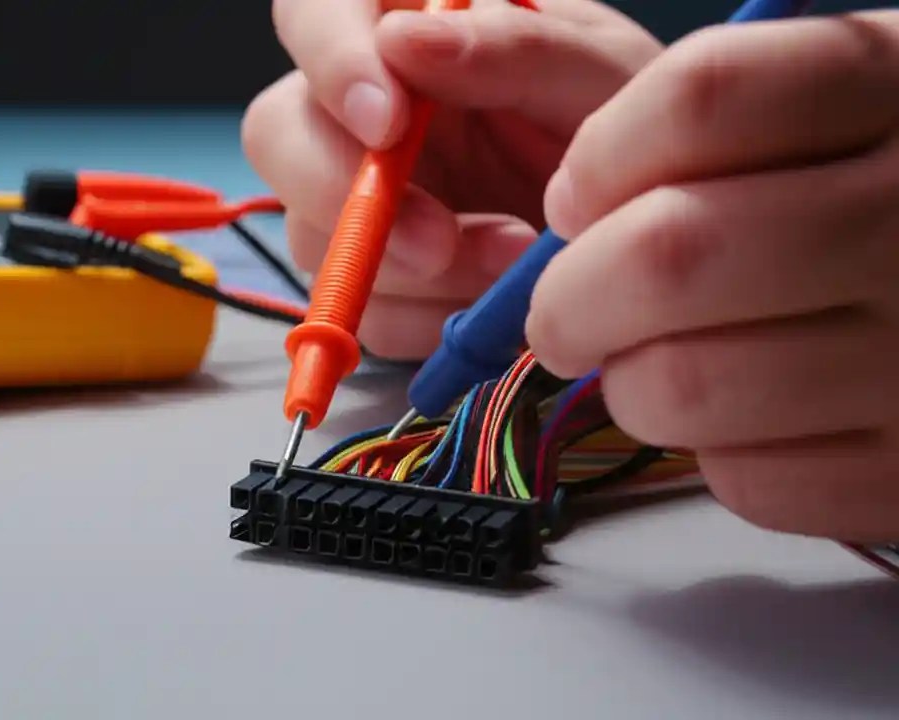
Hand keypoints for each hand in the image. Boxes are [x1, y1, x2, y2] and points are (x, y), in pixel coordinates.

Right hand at [242, 0, 660, 357]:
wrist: (659, 230)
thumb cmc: (634, 128)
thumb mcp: (602, 77)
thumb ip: (516, 50)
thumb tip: (402, 40)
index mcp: (412, 26)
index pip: (317, 10)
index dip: (330, 61)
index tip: (388, 121)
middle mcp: (368, 109)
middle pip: (279, 131)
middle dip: (341, 193)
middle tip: (431, 239)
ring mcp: (364, 200)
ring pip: (310, 234)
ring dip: (404, 271)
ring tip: (507, 264)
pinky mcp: (379, 278)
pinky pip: (360, 311)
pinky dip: (423, 320)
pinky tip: (486, 303)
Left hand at [527, 11, 898, 542]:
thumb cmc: (882, 198)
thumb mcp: (833, 108)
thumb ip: (699, 114)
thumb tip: (535, 169)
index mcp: (898, 89)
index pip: (704, 97)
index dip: (602, 155)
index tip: (574, 197)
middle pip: (670, 252)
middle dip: (570, 296)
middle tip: (560, 312)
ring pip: (685, 385)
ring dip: (628, 382)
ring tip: (651, 363)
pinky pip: (741, 478)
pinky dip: (711, 452)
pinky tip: (745, 414)